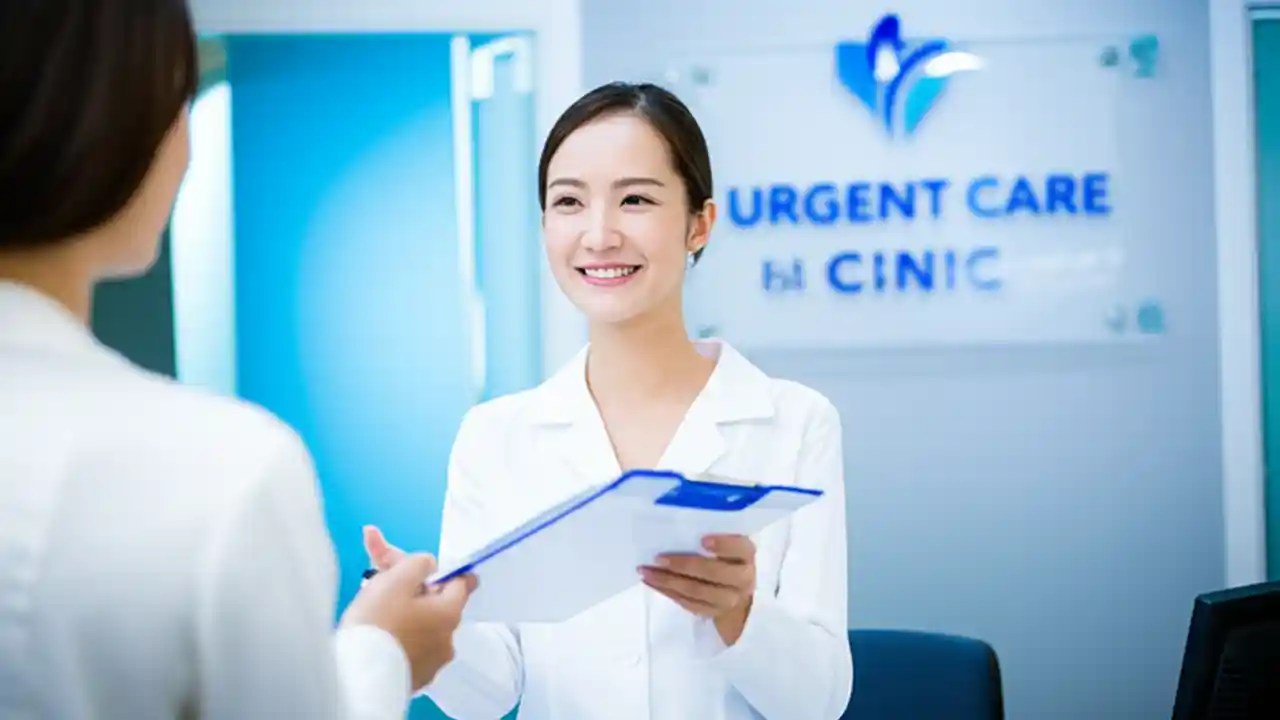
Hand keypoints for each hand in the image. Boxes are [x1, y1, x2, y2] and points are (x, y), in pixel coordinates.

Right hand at [341, 526, 476, 689]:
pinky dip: (397, 638)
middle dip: (412, 590)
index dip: (444, 571)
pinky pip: (409, 650)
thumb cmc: (379, 623)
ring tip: (372, 606)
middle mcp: (447, 641)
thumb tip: (430, 565)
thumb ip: (418, 564)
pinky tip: (375, 633)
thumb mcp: (397, 579)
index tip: (426, 569)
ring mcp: (431, 664)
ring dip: (403, 614)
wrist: (357, 678)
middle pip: (436, 605)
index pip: (462, 583)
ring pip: (421, 628)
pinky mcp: (412, 680)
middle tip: (382, 578)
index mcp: (449, 613)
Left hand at [640, 534, 755, 644]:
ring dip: (667, 581)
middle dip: (683, 565)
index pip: (739, 548)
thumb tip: (679, 526)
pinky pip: (688, 603)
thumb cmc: (727, 557)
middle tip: (658, 558)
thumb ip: (714, 534)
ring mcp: (729, 599)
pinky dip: (667, 592)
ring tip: (646, 571)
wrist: (738, 590)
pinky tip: (652, 582)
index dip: (723, 545)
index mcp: (747, 554)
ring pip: (696, 591)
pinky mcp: (713, 613)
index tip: (702, 540)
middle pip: (713, 573)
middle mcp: (743, 578)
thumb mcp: (729, 543)